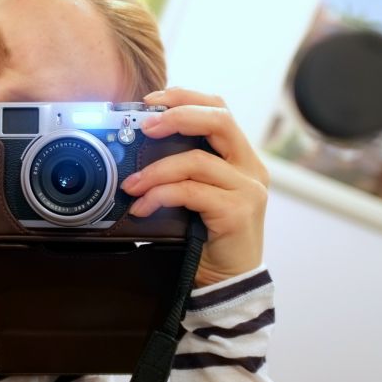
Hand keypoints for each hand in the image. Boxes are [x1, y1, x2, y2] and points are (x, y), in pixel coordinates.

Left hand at [120, 87, 269, 287]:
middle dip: (178, 116)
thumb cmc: (208, 239)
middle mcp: (250, 169)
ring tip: (131, 184)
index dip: (186, 97)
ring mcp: (248, 190)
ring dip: (156, 169)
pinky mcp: (236, 212)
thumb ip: (181, 171)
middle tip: (144, 126)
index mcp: (241, 158)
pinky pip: (190, 192)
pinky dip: (159, 195)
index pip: (219, 109)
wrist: (228, 283)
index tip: (151, 100)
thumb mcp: (196, 196)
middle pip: (220, 120)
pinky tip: (142, 207)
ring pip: (197, 161)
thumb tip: (134, 152)